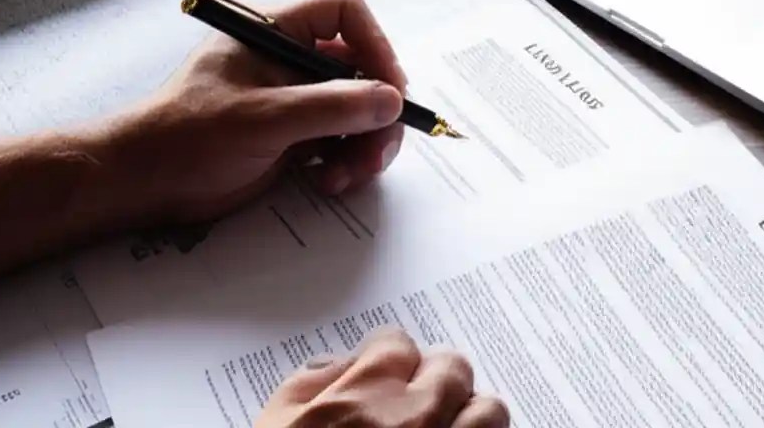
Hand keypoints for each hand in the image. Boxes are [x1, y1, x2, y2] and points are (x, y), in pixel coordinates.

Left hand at [103, 0, 408, 223]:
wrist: (144, 184)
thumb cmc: (188, 136)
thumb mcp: (264, 118)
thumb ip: (331, 106)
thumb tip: (392, 101)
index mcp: (275, 30)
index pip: (345, 13)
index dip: (376, 46)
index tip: (390, 91)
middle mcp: (290, 58)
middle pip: (362, 68)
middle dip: (377, 111)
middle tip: (379, 150)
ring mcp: (294, 97)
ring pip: (359, 109)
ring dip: (366, 143)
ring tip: (349, 175)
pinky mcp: (295, 134)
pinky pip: (343, 139)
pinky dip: (347, 161)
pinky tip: (329, 182)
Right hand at [255, 327, 508, 427]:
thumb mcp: (275, 426)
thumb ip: (308, 385)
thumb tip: (339, 364)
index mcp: (366, 393)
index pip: (397, 344)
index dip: (389, 358)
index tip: (386, 371)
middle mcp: (416, 417)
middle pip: (451, 368)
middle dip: (436, 378)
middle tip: (420, 398)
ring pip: (488, 411)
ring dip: (471, 414)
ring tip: (452, 427)